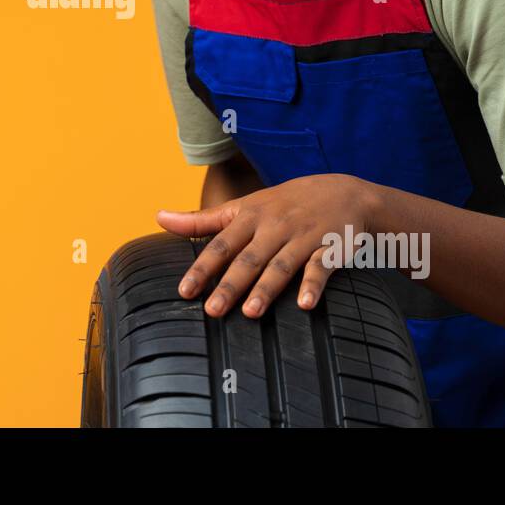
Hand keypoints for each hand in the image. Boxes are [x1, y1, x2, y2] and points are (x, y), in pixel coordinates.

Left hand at [155, 173, 379, 318]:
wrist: (344, 192)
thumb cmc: (284, 204)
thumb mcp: (244, 206)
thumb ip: (202, 219)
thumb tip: (159, 217)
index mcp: (251, 217)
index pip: (222, 244)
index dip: (203, 267)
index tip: (185, 290)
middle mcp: (275, 227)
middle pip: (249, 258)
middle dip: (230, 284)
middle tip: (212, 311)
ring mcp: (303, 237)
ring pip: (282, 264)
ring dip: (267, 288)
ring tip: (251, 312)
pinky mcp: (331, 247)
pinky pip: (321, 267)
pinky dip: (313, 284)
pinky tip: (305, 304)